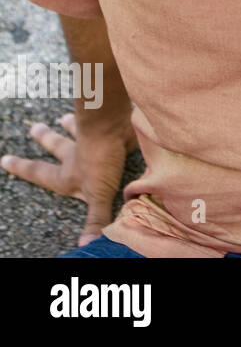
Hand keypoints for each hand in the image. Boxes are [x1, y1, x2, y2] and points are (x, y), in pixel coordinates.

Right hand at [0, 110, 136, 246]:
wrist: (114, 126)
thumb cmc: (102, 162)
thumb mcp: (99, 195)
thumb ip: (95, 218)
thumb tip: (86, 245)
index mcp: (67, 173)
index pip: (40, 173)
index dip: (22, 168)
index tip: (4, 160)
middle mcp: (75, 153)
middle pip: (56, 145)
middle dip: (45, 139)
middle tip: (34, 129)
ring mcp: (91, 137)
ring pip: (76, 129)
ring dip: (70, 125)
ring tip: (63, 118)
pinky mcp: (110, 126)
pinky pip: (104, 123)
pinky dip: (104, 119)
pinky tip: (108, 113)